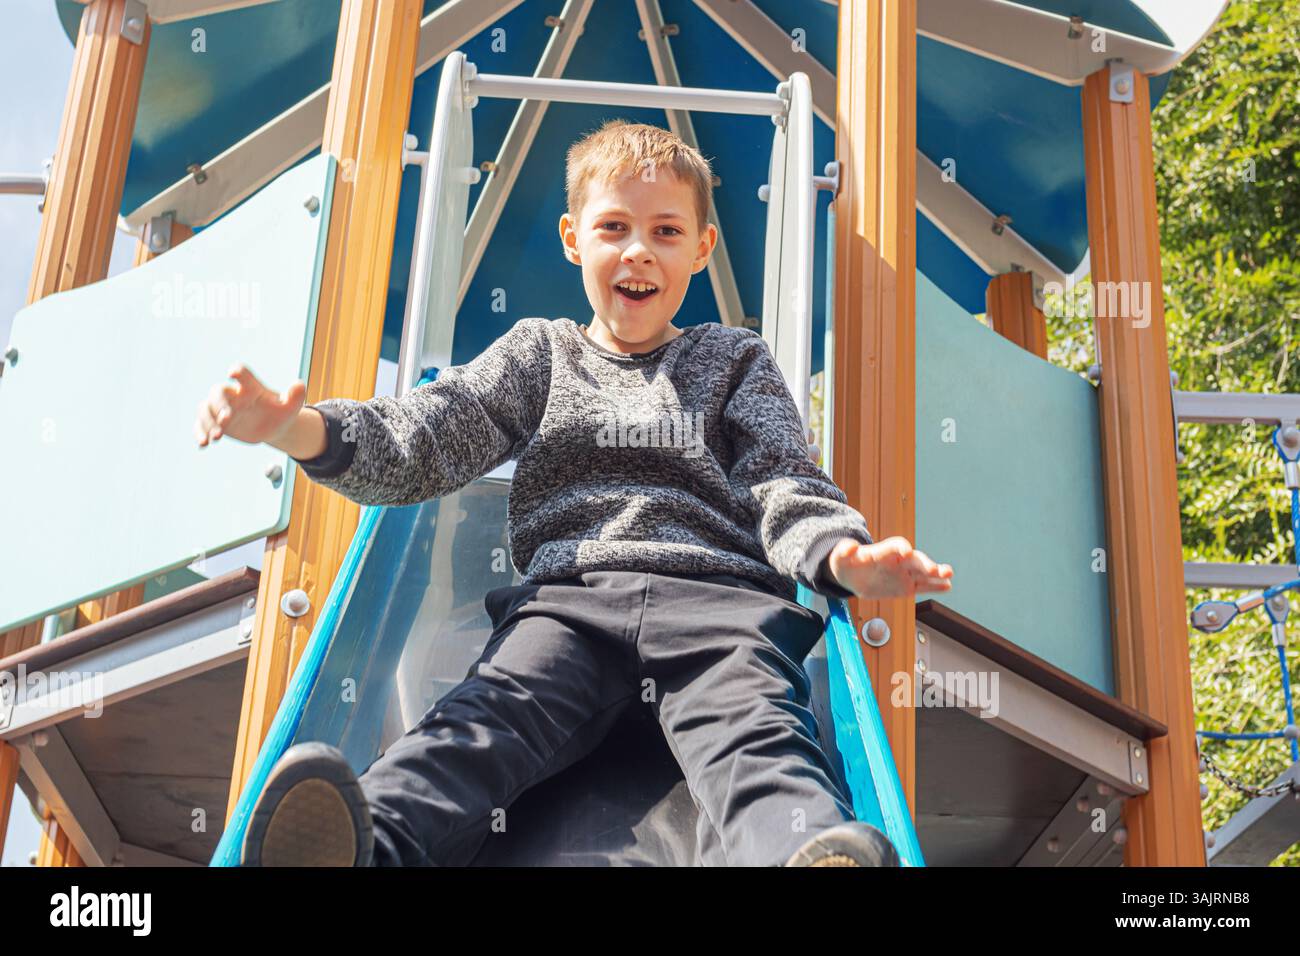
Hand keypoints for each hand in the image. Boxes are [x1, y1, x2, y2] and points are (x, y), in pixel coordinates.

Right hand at [194, 364, 305, 447]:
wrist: (272, 427)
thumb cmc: (281, 413)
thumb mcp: (291, 407)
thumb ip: (296, 395)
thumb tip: (299, 385)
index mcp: (251, 388)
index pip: (243, 374)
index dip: (238, 372)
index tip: (232, 374)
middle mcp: (233, 396)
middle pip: (217, 392)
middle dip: (218, 405)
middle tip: (226, 422)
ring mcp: (222, 409)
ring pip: (205, 408)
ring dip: (207, 421)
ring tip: (217, 438)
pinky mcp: (216, 423)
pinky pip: (200, 424)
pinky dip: (199, 432)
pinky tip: (203, 444)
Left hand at [826, 535, 952, 599]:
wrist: (852, 576)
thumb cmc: (846, 563)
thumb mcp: (840, 557)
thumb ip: (844, 551)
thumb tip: (849, 546)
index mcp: (882, 552)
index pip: (893, 547)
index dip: (900, 548)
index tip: (906, 550)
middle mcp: (897, 561)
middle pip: (914, 560)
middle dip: (924, 564)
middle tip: (935, 570)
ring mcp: (904, 573)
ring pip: (922, 573)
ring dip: (936, 574)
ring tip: (948, 575)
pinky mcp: (906, 586)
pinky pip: (922, 586)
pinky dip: (934, 586)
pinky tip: (947, 586)